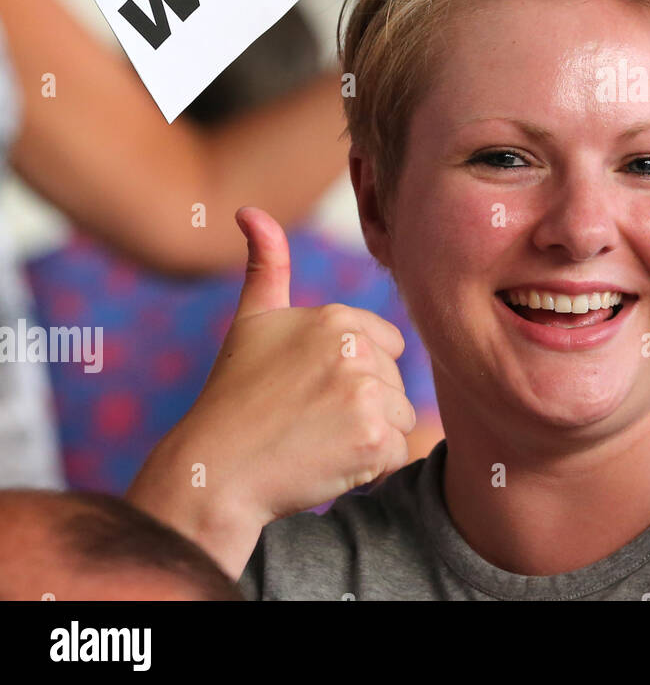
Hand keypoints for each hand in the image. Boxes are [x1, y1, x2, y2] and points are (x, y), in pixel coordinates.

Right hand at [128, 206, 415, 575]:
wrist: (212, 474)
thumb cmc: (233, 397)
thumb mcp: (252, 321)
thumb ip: (266, 264)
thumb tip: (249, 210)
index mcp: (336, 317)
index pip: (388, 346)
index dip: (356, 373)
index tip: (312, 388)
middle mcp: (355, 350)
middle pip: (396, 383)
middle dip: (363, 407)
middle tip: (308, 420)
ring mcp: (366, 394)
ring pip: (401, 418)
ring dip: (369, 438)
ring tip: (318, 440)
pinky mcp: (373, 439)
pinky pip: (399, 453)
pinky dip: (371, 467)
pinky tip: (328, 462)